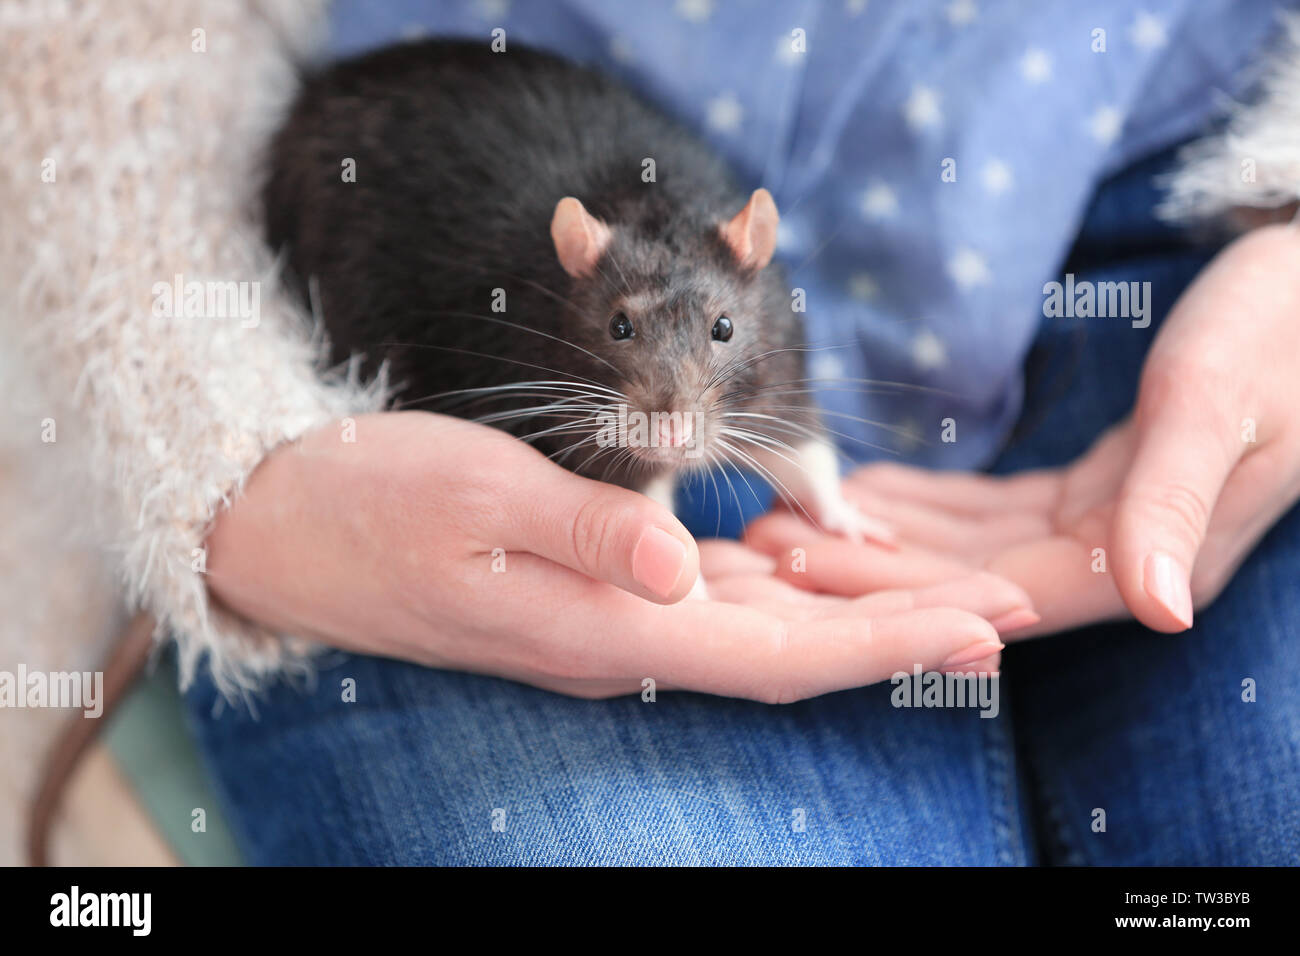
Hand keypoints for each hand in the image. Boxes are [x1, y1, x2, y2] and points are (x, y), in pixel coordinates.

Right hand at [204, 412, 1031, 701]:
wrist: (287, 528)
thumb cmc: (370, 506)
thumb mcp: (471, 499)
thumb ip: (584, 532)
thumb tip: (683, 567)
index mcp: (602, 628)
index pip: (777, 652)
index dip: (888, 643)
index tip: (984, 626)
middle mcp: (618, 639)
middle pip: (789, 647)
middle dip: (902, 630)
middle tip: (1008, 604)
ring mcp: (605, 621)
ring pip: (758, 627)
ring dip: (853, 612)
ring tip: (941, 586)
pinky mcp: (590, 591)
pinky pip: (708, 601)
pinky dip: (779, 587)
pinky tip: (814, 560)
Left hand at [747, 224, 1299, 636]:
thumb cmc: (1283, 329)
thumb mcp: (1222, 403)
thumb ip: (1176, 497)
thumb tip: (1155, 608)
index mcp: (1156, 555)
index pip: (999, 593)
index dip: (897, 591)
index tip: (802, 569)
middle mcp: (1128, 555)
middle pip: (970, 579)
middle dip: (865, 567)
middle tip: (766, 544)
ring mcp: (1111, 522)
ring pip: (972, 546)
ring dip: (884, 538)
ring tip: (792, 519)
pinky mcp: (1100, 484)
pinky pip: (996, 509)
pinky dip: (932, 505)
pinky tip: (871, 495)